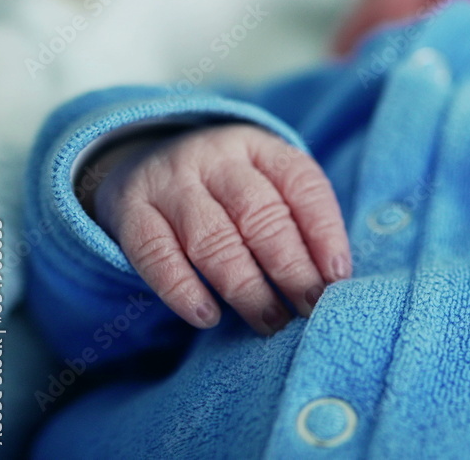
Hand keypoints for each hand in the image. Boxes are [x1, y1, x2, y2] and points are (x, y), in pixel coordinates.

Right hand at [86, 123, 351, 335]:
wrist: (139, 163)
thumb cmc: (224, 192)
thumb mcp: (263, 186)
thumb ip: (296, 223)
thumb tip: (331, 282)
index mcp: (259, 147)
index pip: (302, 183)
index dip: (325, 233)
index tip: (337, 278)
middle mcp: (215, 157)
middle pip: (259, 213)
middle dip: (291, 267)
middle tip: (309, 307)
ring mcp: (169, 181)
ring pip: (213, 237)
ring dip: (246, 286)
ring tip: (270, 321)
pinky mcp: (131, 210)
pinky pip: (157, 253)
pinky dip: (183, 289)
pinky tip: (208, 317)